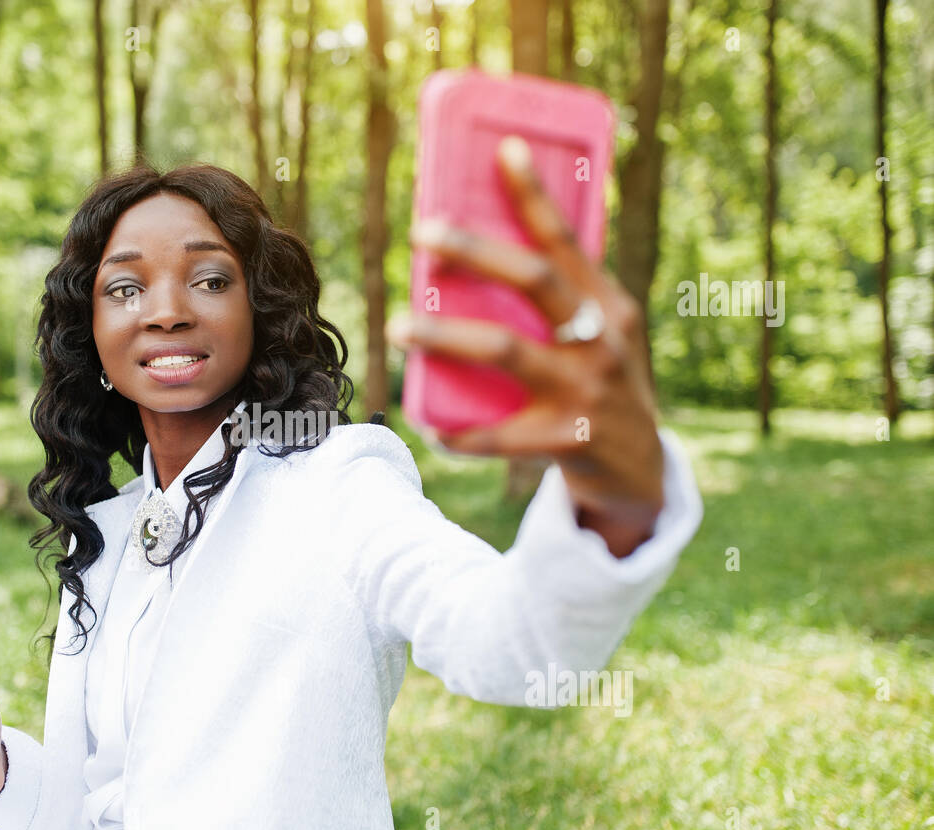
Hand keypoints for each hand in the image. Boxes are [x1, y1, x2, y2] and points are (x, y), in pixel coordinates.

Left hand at [389, 135, 663, 557]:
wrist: (639, 475)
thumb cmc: (599, 390)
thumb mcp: (598, 339)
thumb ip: (558, 304)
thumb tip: (480, 255)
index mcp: (609, 305)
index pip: (568, 239)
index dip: (535, 194)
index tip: (502, 148)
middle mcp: (603, 340)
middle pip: (534, 281)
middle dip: (475, 250)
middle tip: (421, 233)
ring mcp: (588, 390)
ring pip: (506, 351)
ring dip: (445, 336)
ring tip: (397, 326)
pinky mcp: (572, 439)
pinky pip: (502, 435)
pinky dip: (462, 433)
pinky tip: (432, 428)